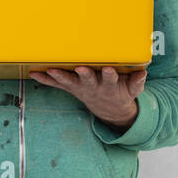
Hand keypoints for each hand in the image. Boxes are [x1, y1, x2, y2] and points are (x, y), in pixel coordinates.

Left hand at [28, 66, 146, 128]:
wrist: (110, 110)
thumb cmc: (121, 92)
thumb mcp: (132, 90)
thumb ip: (137, 82)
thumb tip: (143, 73)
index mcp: (110, 86)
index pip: (111, 79)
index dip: (109, 75)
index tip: (108, 69)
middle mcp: (93, 87)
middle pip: (88, 81)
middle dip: (84, 75)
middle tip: (80, 68)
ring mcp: (80, 88)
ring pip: (69, 83)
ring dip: (60, 76)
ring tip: (51, 70)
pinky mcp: (71, 88)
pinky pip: (56, 85)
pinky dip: (45, 80)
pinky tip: (34, 73)